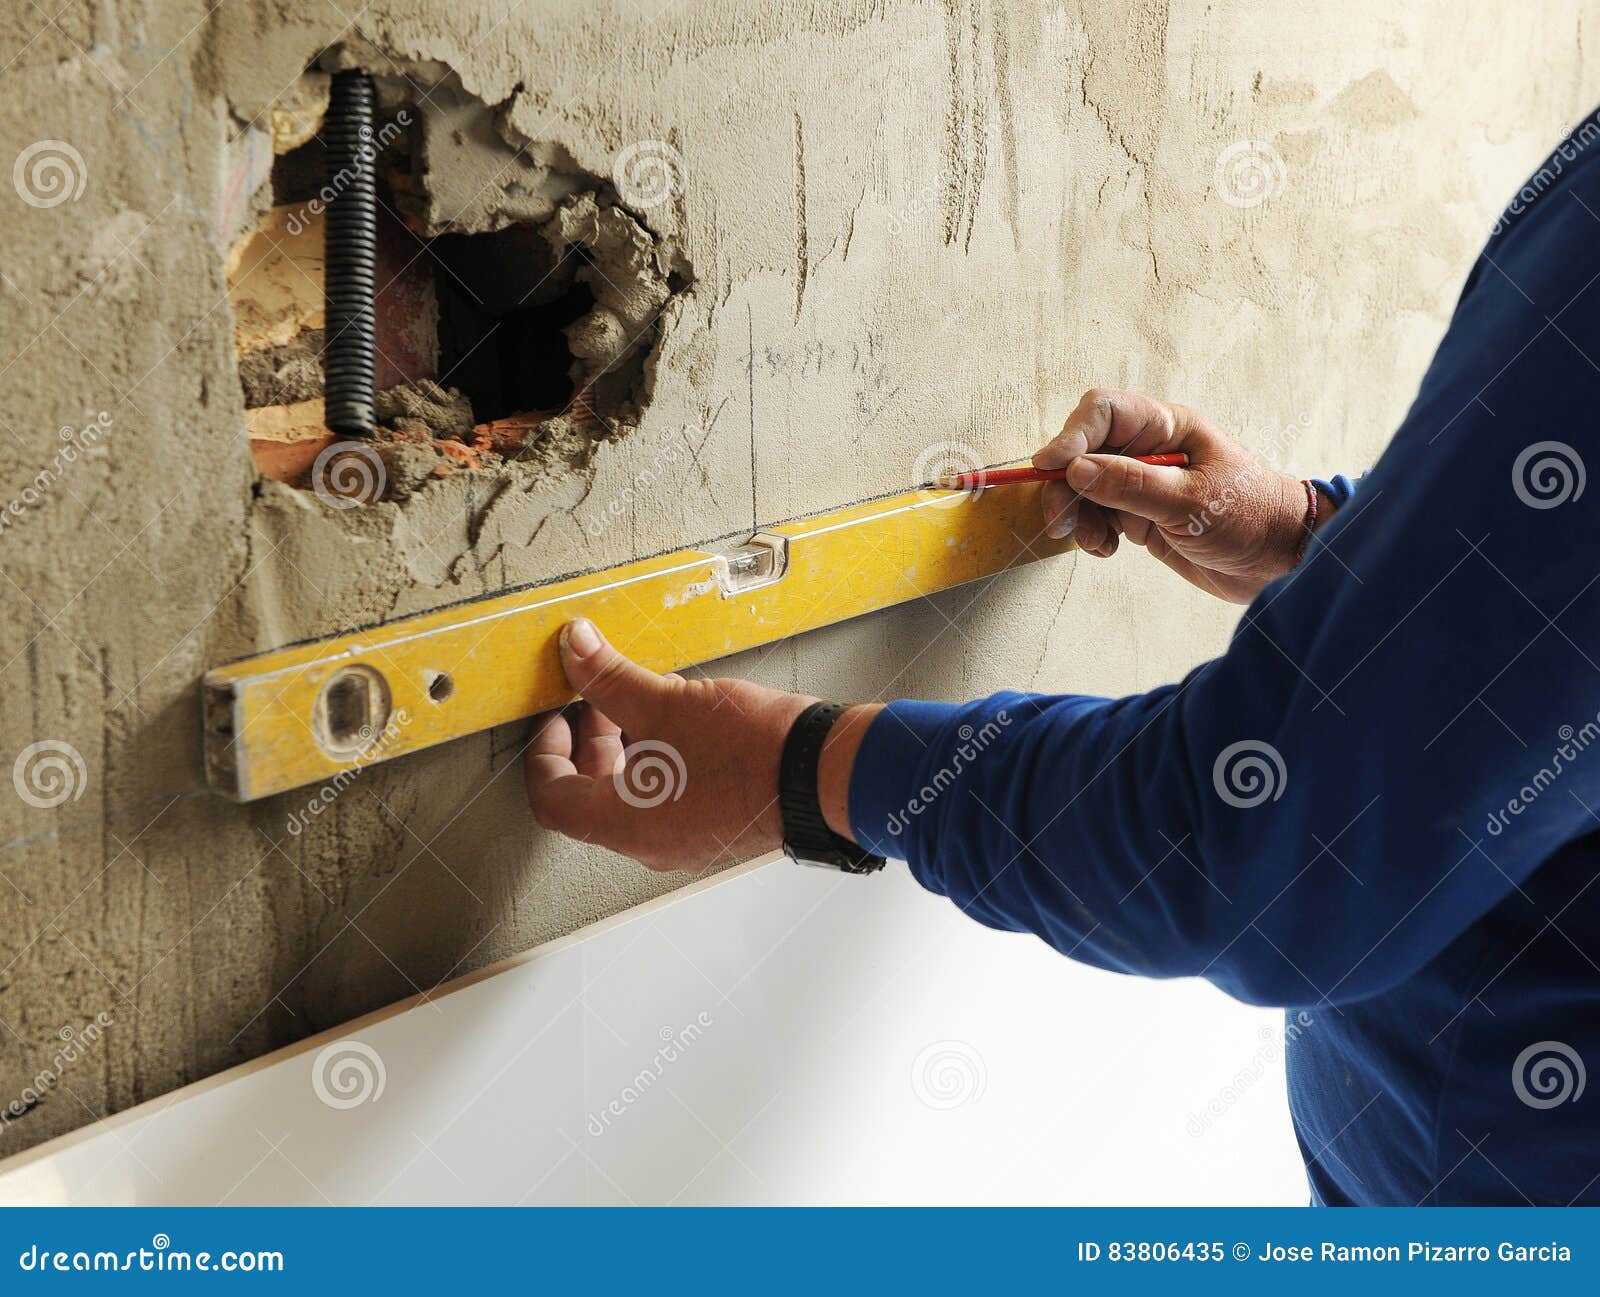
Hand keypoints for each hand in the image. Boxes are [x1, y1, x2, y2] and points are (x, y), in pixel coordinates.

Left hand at [523, 618, 878, 871]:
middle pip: (592, 798)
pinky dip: (663, 761)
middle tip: (601, 701)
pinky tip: (687, 719)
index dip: (544, 754)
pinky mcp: (716, 829)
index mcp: (624, 823)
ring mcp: (686, 840)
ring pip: (634, 797)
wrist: (825, 773)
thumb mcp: (667, 702)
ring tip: (650, 701)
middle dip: (592, 743)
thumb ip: (610, 678)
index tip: (556, 716)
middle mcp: (650, 843)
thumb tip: (576, 647)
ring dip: (630, 749)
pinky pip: (670, 798)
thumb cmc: (750, 751)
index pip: (553, 799)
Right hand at [1034, 389, 1313, 603]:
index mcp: (1167, 428)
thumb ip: (1131, 485)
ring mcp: (1142, 484)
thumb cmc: (1249, 517)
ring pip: (1084, 489)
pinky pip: (1098, 516)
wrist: (1279, 561)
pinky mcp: (1139, 516)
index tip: (1050, 466)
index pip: (1104, 412)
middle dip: (1065, 485)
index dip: (1072, 435)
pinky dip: (1092, 534)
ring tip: (1096, 544)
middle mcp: (1149, 450)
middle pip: (1084, 452)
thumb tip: (1075, 469)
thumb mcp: (1190, 501)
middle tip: (1059, 521)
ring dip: (1078, 516)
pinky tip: (1107, 549)